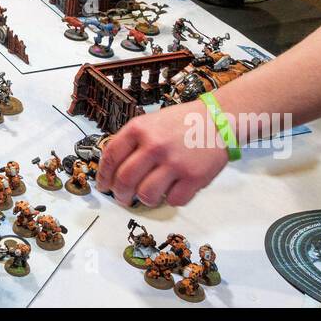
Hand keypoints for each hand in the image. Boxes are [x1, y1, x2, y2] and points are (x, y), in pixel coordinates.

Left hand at [95, 100, 228, 206]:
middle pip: (124, 180)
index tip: (103, 185)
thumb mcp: (150, 121)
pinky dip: (171, 200)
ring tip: (147, 196)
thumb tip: (113, 168)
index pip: (111, 157)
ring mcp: (174, 162)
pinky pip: (174, 200)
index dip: (103, 175)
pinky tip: (173, 190)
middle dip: (119, 195)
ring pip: (146, 195)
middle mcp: (154, 145)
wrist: (217, 120)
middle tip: (122, 198)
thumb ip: (132, 141)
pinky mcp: (194, 177)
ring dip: (144, 200)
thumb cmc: (182, 122)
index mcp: (139, 129)